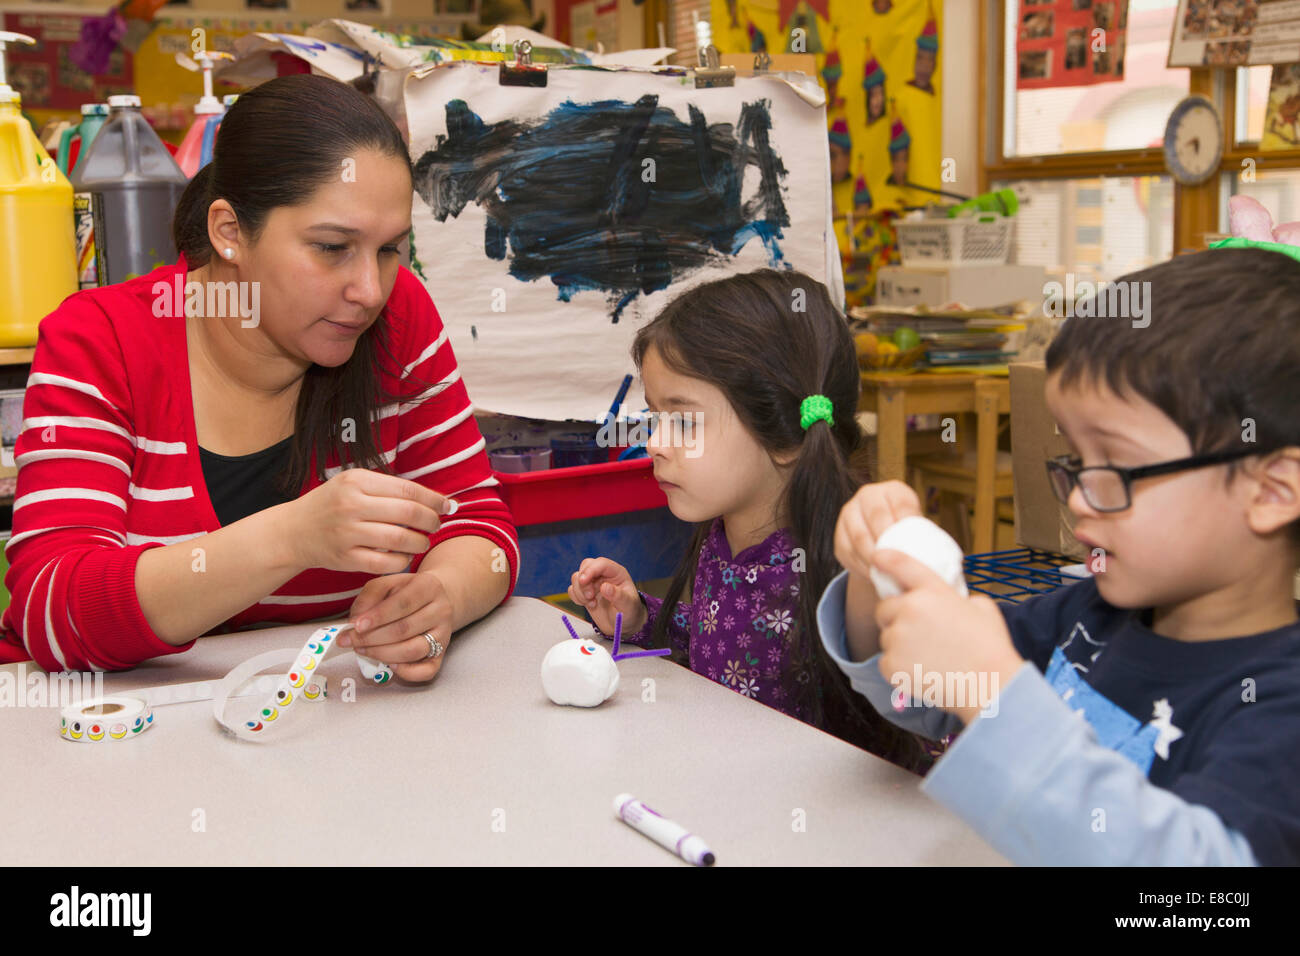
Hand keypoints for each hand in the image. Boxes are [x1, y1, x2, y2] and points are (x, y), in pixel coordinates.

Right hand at [284, 468, 453, 573]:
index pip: (408, 489)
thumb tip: (434, 498)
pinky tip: (404, 556)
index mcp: (357, 481)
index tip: (448, 506)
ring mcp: (347, 533)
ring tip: (423, 542)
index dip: (434, 499)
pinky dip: (402, 561)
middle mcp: (351, 505)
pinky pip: (386, 563)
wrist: (292, 532)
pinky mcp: (345, 559)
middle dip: (431, 521)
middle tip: (437, 525)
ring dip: (420, 543)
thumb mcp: (353, 484)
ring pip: (400, 540)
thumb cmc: (331, 505)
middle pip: (408, 514)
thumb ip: (388, 489)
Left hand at [344, 570, 454, 681]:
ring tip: (362, 650)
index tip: (356, 626)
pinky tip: (389, 665)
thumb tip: (354, 622)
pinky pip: (427, 671)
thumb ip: (369, 597)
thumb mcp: (388, 583)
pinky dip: (406, 672)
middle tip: (349, 641)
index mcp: (428, 587)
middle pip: (405, 629)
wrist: (436, 600)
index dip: (378, 616)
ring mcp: (444, 635)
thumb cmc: (406, 592)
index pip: (403, 603)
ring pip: (413, 650)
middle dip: (372, 638)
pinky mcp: (442, 654)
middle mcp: (441, 610)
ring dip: (382, 654)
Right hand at [568, 557, 645, 635]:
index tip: (583, 581)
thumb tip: (605, 587)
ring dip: (580, 592)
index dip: (591, 570)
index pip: (601, 563)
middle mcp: (603, 575)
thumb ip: (618, 596)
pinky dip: (576, 597)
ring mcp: (593, 583)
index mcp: (616, 573)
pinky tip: (588, 605)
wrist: (623, 624)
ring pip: (576, 577)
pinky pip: (572, 589)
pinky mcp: (585, 592)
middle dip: (583, 582)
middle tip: (590, 597)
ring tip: (592, 603)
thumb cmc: (629, 612)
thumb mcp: (628, 605)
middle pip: (586, 566)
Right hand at [833, 479, 923, 593]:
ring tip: (885, 572)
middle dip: (887, 541)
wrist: (884, 541)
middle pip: (876, 515)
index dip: (906, 524)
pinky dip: (860, 566)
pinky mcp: (839, 533)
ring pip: (858, 536)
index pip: (901, 503)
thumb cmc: (908, 536)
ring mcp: (850, 512)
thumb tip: (936, 557)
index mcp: (894, 490)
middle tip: (896, 562)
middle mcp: (868, 495)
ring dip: (873, 557)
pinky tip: (872, 575)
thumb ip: (923, 535)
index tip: (913, 545)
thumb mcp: (918, 528)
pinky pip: (847, 551)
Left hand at [872, 548, 1022, 724]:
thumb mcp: (983, 607)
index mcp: (933, 592)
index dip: (886, 558)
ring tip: (929, 657)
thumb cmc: (991, 648)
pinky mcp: (891, 664)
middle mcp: (910, 609)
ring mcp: (898, 637)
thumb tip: (951, 600)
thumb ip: (959, 597)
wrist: (989, 687)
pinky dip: (899, 669)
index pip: (902, 565)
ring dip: (899, 645)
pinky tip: (924, 672)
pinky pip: (886, 662)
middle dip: (895, 618)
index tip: (876, 557)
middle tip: (919, 634)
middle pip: (885, 609)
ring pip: (886, 638)